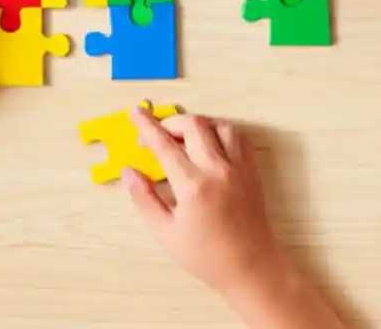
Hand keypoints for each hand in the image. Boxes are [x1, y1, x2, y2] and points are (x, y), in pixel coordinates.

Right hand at [125, 111, 288, 295]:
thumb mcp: (166, 233)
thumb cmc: (208, 256)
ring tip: (183, 136)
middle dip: (170, 122)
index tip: (136, 113)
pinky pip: (238, 137)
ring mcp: (238, 168)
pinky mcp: (252, 171)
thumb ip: (144, 198)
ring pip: (218, 125)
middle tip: (157, 134)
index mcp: (193, 186)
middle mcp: (218, 170)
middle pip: (193, 125)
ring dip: (197, 123)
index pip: (164, 145)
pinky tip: (209, 142)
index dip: (147, 126)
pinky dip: (220, 130)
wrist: (251, 267)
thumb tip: (128, 172)